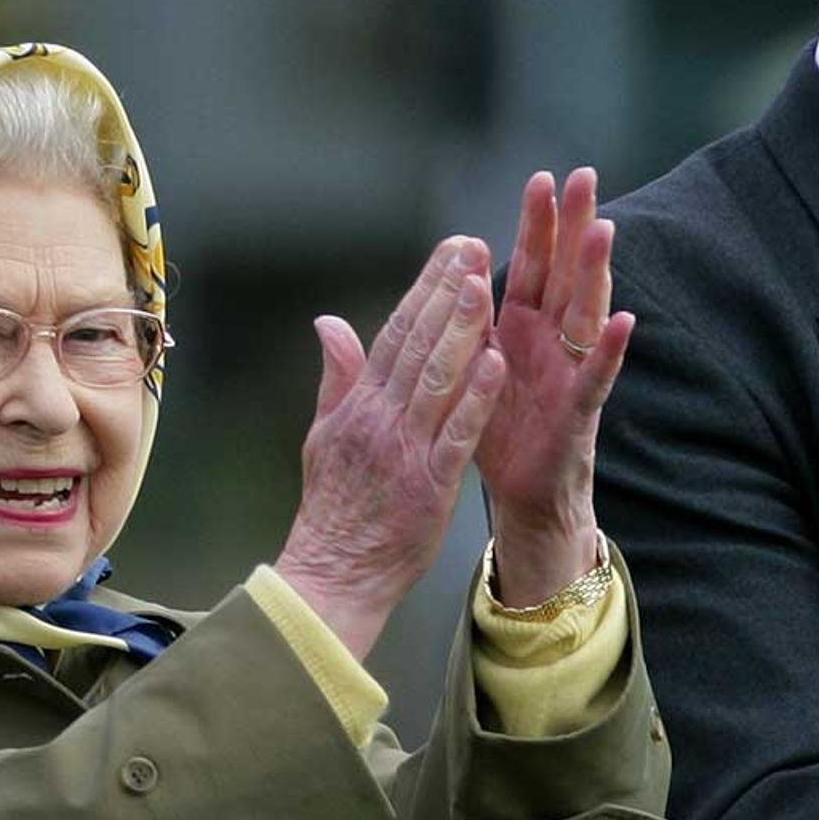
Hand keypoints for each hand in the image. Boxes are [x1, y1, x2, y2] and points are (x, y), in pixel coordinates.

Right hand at [275, 236, 505, 659]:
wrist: (335, 571)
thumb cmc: (334, 507)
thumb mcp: (323, 434)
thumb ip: (336, 377)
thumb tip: (328, 323)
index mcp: (359, 404)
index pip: (393, 333)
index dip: (423, 289)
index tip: (449, 252)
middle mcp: (380, 418)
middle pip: (416, 344)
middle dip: (446, 292)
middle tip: (474, 248)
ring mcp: (404, 448)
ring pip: (436, 379)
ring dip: (462, 331)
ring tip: (485, 286)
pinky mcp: (429, 483)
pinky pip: (455, 434)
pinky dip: (475, 397)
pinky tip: (495, 362)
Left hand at [478, 168, 633, 604]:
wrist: (519, 494)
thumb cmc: (497, 428)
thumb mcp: (473, 365)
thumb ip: (466, 318)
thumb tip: (454, 264)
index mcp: (521, 328)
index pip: (532, 266)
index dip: (537, 225)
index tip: (542, 177)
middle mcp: (553, 342)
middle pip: (565, 274)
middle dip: (573, 227)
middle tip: (583, 176)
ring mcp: (571, 373)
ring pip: (585, 313)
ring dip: (594, 273)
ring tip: (603, 229)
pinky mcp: (578, 412)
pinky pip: (596, 377)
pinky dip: (609, 350)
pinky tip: (624, 321)